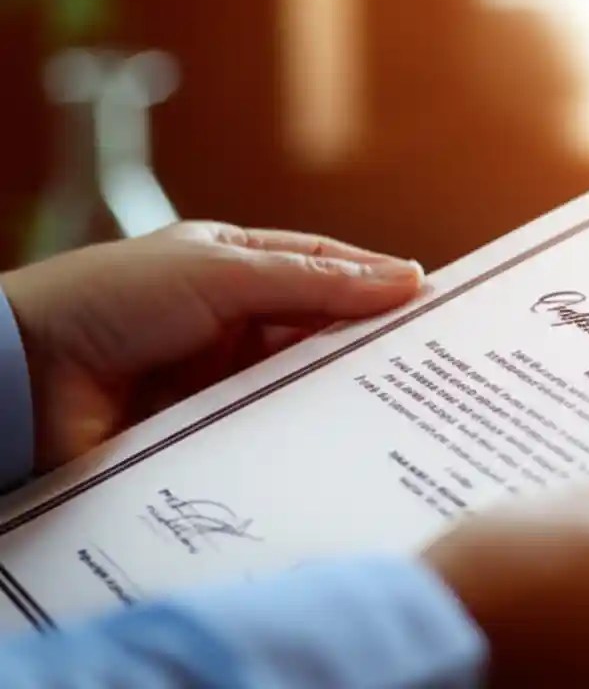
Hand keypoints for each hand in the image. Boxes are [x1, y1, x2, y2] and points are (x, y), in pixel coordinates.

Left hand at [0, 221, 424, 471]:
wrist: (21, 380)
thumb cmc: (110, 301)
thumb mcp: (223, 273)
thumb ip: (315, 280)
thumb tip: (407, 278)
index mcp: (233, 264)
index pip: (323, 267)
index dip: (376, 280)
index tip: (432, 300)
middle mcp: (233, 319)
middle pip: (319, 328)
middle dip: (369, 341)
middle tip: (432, 362)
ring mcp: (222, 377)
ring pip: (302, 381)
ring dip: (343, 390)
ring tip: (402, 404)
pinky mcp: (211, 429)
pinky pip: (274, 427)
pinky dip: (307, 431)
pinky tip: (345, 439)